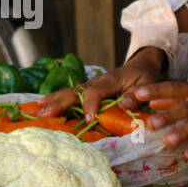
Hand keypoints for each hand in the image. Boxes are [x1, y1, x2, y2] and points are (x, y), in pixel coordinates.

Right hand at [36, 47, 165, 122]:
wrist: (142, 67)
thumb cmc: (146, 78)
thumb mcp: (149, 85)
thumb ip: (138, 95)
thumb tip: (125, 104)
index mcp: (112, 80)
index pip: (96, 91)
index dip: (90, 105)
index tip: (89, 119)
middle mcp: (97, 82)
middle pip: (75, 91)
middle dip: (60, 102)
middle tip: (46, 114)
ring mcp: (90, 86)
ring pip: (69, 93)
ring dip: (53, 102)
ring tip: (38, 111)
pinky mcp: (87, 91)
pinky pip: (70, 96)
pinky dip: (55, 100)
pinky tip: (41, 107)